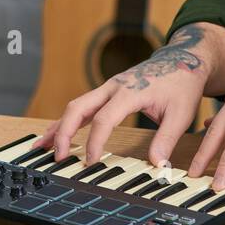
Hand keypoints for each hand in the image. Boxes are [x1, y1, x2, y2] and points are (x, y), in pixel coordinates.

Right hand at [34, 25, 210, 168]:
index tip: (90, 162)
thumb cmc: (181, 84)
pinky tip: (56, 135)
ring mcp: (107, 88)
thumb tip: (157, 165)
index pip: (104, 119)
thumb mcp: (181, 113)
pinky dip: (67, 121)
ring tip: (42, 147)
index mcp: (129, 92)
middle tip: (58, 157)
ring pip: (75, 106)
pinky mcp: (107, 93)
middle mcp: (113, 87)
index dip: (94, 142)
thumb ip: (166, 139)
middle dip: (63, 132)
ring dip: (59, 126)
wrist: (183, 59)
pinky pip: (82, 106)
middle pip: (77, 107)